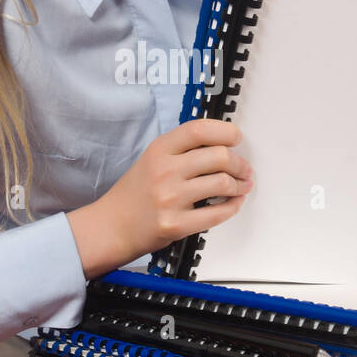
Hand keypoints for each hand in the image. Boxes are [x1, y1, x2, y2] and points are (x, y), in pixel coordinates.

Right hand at [67, 119, 254, 278]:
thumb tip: (223, 145)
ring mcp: (170, 198)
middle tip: (244, 168)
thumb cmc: (135, 193)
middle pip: (219, 156)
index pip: (199, 129)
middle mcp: (165, 171)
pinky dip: (233, 207)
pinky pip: (217, 214)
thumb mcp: (152, 159)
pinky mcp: (176, 224)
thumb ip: (182, 150)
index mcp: (159, 149)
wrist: (112, 226)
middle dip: (240, 163)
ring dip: (240, 185)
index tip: (236, 138)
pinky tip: (234, 203)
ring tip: (241, 186)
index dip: (225, 131)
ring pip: (222, 184)